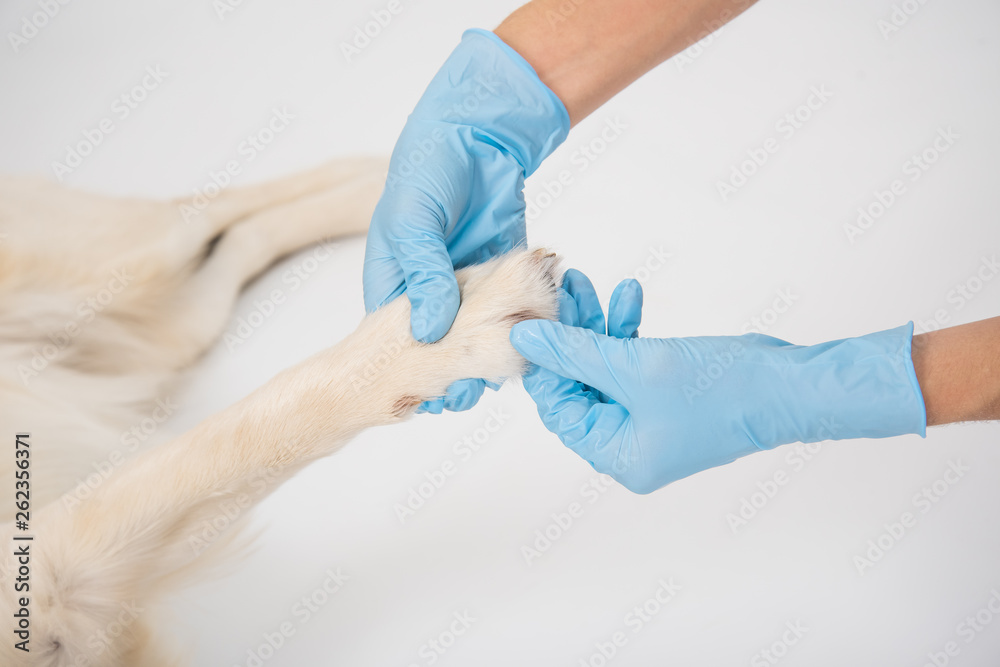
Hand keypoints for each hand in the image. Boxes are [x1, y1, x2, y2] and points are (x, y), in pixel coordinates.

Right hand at [363, 29, 568, 412]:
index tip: (431, 400)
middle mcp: (432, 292)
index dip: (414, 373)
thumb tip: (428, 333)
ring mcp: (471, 286)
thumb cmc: (428, 171)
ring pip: (481, 337)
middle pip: (442, 349)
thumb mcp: (413, 223)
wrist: (478, 132)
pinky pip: (515, 310)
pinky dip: (523, 327)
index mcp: (395, 284)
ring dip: (491, 357)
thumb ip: (423, 277)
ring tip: (503, 377)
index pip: (398, 343)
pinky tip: (533, 345)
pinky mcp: (507, 274)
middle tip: (470, 394)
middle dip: (454, 375)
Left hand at [510, 271, 926, 492]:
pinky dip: (628, 330)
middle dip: (572, 332)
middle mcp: (629, 445)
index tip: (536, 316)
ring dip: (598, 323)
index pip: (558, 407)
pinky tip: (630, 295)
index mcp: (616, 455)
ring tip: (587, 282)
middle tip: (566, 288)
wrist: (789, 385)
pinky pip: (631, 363)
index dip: (545, 361)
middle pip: (578, 383)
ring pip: (604, 366)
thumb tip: (522, 339)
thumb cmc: (722, 389)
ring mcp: (649, 420)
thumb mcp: (634, 365)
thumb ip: (573, 350)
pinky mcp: (666, 396)